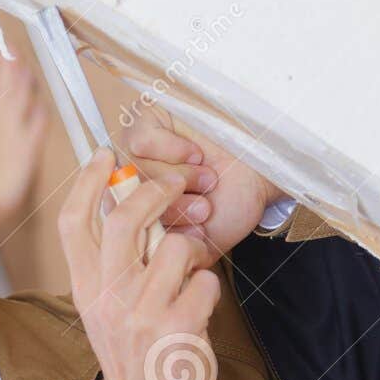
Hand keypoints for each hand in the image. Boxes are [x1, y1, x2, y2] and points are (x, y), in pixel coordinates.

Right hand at [58, 149, 220, 379]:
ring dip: (193, 256)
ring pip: (178, 247)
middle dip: (157, 191)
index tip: (103, 153)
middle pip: (127, 218)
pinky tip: (198, 312)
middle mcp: (109, 298)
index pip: (74, 222)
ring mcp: (144, 313)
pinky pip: (207, 281)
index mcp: (85, 290)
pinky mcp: (179, 328)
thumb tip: (117, 206)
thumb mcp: (103, 312)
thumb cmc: (131, 361)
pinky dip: (210, 292)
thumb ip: (108, 266)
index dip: (86, 180)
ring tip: (186, 283)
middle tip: (175, 186)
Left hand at [119, 108, 282, 256]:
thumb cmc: (229, 205)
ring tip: (208, 180)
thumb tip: (141, 260)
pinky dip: (172, 150)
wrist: (260, 174)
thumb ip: (169, 253)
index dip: (155, 231)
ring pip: (135, 169)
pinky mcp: (145, 120)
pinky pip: (140, 140)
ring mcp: (134, 151)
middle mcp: (129, 181)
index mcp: (136, 213)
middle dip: (170, 208)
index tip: (192, 235)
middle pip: (126, 199)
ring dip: (178, 178)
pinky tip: (195, 154)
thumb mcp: (199, 243)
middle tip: (204, 208)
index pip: (120, 227)